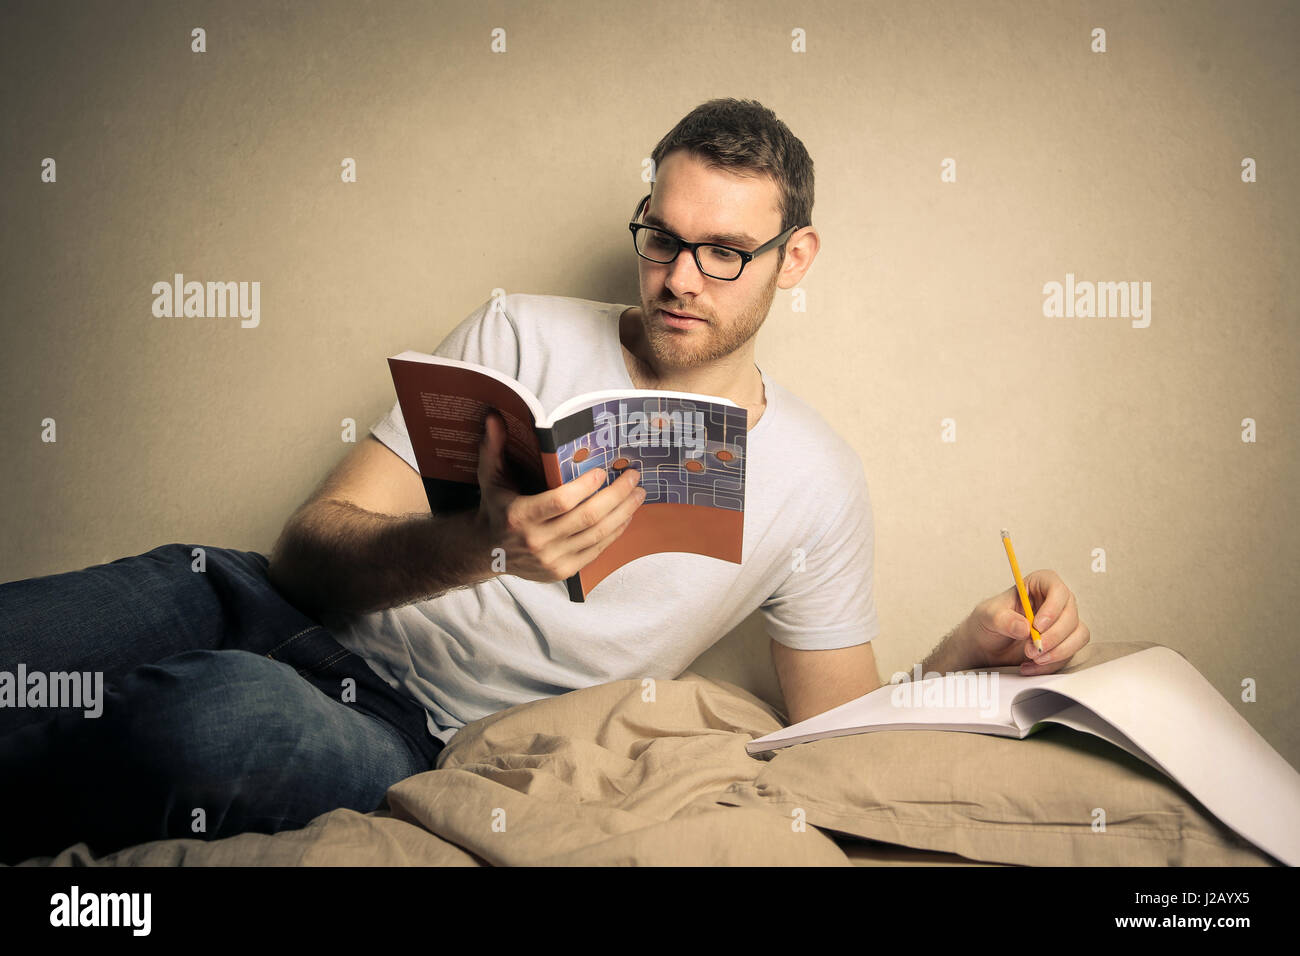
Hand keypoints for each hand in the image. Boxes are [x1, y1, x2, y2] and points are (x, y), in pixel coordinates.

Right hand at [474, 409, 645, 582]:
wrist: (489, 552)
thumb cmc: (496, 508)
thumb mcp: (490, 478)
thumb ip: (493, 447)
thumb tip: (493, 416)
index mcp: (520, 516)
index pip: (561, 501)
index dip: (586, 486)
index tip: (604, 470)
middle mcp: (537, 541)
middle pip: (587, 517)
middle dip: (616, 494)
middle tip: (633, 477)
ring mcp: (552, 560)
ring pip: (598, 534)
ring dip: (623, 512)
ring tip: (638, 493)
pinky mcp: (564, 571)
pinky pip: (597, 550)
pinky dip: (615, 532)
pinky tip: (626, 515)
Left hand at [961, 569, 1089, 673]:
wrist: (987, 644)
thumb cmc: (989, 622)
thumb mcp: (987, 616)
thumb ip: (1003, 619)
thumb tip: (1024, 627)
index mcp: (1038, 584)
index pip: (1057, 588)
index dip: (1052, 607)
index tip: (1038, 626)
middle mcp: (1055, 601)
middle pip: (1070, 615)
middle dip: (1053, 636)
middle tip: (1031, 649)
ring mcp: (1063, 622)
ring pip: (1078, 635)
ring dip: (1058, 651)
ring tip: (1032, 658)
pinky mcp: (1065, 642)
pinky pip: (1070, 653)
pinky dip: (1052, 663)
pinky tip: (1030, 666)